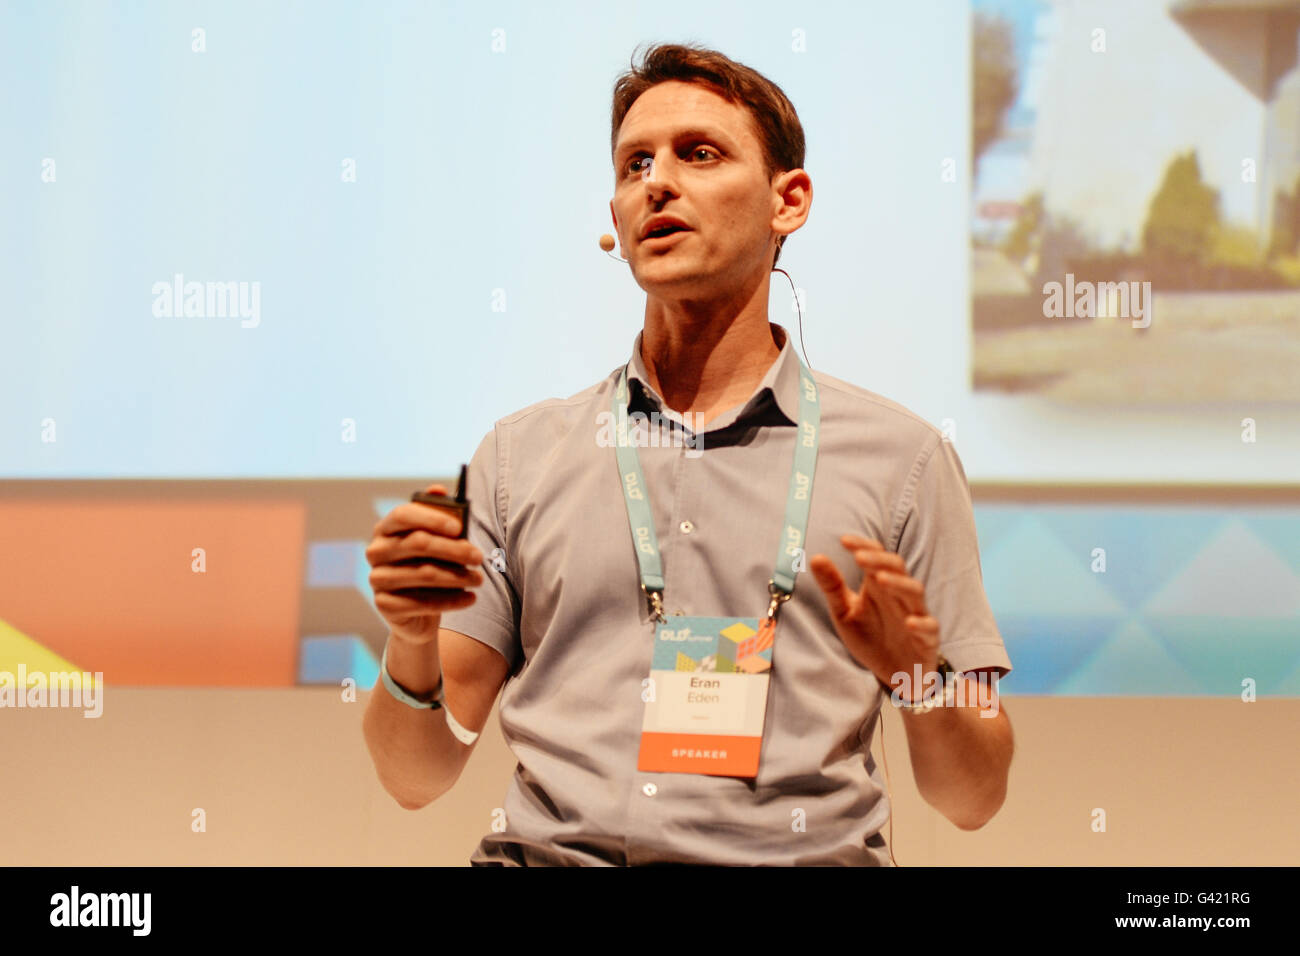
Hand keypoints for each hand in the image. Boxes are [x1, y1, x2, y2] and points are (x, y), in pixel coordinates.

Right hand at [365, 482, 484, 644]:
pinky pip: (423, 602)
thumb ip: (439, 514)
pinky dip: (452, 600)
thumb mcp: (436, 539)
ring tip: (479, 579)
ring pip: (424, 574)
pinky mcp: (384, 605)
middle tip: (479, 557)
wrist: (416, 610)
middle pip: (418, 543)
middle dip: (454, 549)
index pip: (403, 514)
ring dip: (458, 577)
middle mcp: (376, 551)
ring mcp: (377, 579)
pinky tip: (470, 598)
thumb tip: (439, 489)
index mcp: (385, 528)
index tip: (459, 527)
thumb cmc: (430, 564)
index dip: (432, 518)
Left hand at [808, 535, 938, 698]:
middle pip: (897, 568)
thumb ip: (832, 587)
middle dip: (879, 560)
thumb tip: (815, 557)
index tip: (844, 541)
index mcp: (879, 585)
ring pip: (915, 592)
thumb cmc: (871, 637)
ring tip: (880, 580)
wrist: (895, 674)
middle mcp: (899, 595)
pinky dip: (921, 624)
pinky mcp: (927, 640)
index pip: (875, 557)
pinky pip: (929, 628)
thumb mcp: (845, 612)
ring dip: (899, 584)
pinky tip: (909, 622)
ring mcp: (916, 615)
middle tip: (858, 557)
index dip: (863, 546)